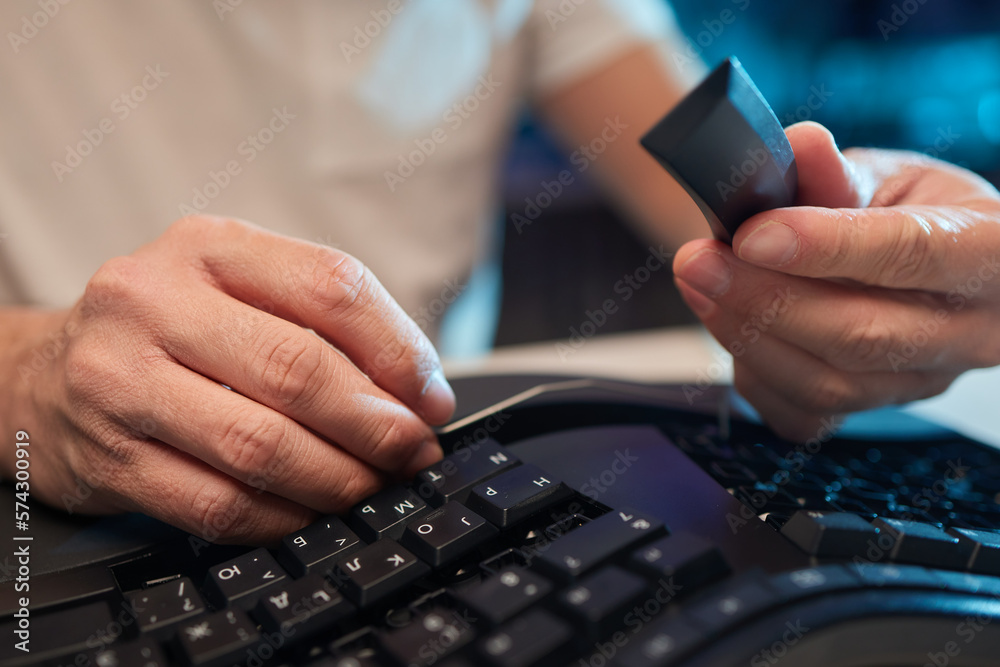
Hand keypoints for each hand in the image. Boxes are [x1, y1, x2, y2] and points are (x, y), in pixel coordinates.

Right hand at [6, 216, 454, 542]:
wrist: (45, 375)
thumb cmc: (169, 330)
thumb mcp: (236, 290)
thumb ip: (321, 325)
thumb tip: (418, 393)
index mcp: (208, 246)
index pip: (332, 287)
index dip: (400, 350)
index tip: (432, 397)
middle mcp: (154, 301)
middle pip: (298, 369)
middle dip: (377, 424)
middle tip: (414, 452)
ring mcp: (120, 380)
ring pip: (259, 445)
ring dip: (338, 479)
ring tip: (373, 486)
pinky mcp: (107, 457)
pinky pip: (216, 503)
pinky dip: (282, 517)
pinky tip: (311, 514)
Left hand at [673, 122, 999, 440]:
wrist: (922, 265)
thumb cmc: (909, 213)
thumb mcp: (889, 175)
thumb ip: (837, 171)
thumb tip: (798, 147)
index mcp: (991, 252)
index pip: (910, 253)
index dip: (824, 246)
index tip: (752, 234)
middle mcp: (969, 332)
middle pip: (860, 335)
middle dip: (764, 298)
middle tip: (699, 261)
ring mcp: (922, 382)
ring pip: (826, 384)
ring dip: (746, 334)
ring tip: (699, 283)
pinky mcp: (875, 409)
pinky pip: (803, 414)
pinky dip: (752, 372)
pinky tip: (727, 323)